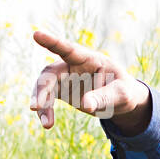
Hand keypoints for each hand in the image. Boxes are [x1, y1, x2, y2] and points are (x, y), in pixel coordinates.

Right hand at [29, 30, 150, 130]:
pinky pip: (47, 98)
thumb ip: (105, 97)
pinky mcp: (61, 89)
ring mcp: (65, 77)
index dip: (53, 42)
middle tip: (35, 107)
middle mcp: (73, 65)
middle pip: (51, 72)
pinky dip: (46, 110)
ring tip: (46, 124)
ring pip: (45, 86)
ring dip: (42, 103)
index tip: (36, 34)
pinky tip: (47, 124)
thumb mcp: (121, 94)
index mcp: (90, 59)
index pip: (70, 49)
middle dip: (42, 89)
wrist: (119, 100)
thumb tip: (85, 106)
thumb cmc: (123, 91)